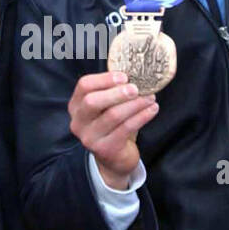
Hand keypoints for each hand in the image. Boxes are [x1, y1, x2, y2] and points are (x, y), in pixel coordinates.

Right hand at [68, 71, 157, 188]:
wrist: (115, 158)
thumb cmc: (113, 126)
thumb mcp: (108, 107)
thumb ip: (113, 90)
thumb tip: (135, 71)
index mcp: (76, 106)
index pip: (84, 86)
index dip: (104, 79)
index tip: (124, 76)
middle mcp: (78, 122)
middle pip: (92, 101)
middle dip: (116, 93)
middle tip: (136, 89)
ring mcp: (89, 138)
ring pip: (113, 115)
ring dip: (135, 104)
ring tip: (150, 98)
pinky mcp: (105, 149)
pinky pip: (126, 129)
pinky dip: (142, 117)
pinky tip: (152, 109)